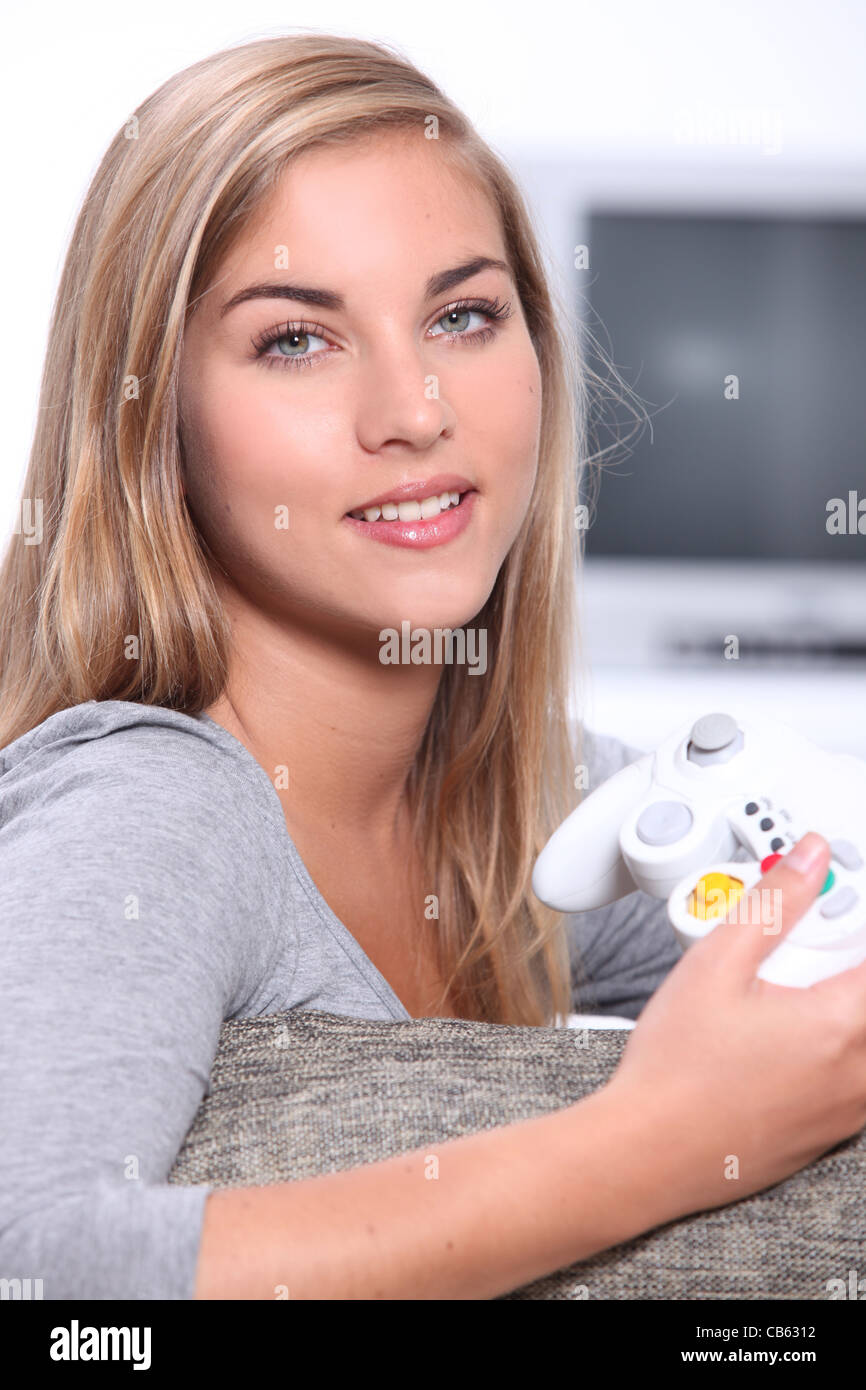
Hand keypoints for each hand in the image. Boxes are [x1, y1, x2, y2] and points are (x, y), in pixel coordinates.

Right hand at [603, 832, 865, 1217]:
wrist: (649, 1152)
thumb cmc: (675, 1072)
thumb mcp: (716, 963)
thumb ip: (773, 901)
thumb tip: (809, 857)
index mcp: (842, 1024)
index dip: (845, 915)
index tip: (822, 901)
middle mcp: (860, 1070)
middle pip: (864, 989)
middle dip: (836, 956)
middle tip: (791, 947)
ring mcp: (852, 1106)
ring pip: (861, 1031)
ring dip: (836, 998)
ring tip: (779, 989)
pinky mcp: (835, 1128)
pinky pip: (855, 1069)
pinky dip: (833, 1041)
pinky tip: (777, 1035)